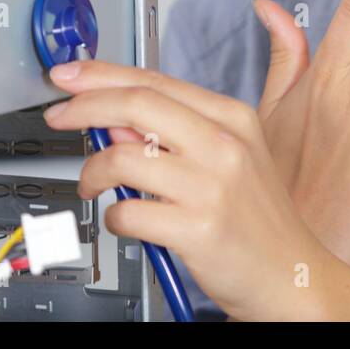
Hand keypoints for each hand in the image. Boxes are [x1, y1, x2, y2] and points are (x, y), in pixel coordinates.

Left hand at [42, 60, 349, 319]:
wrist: (290, 273)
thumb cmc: (257, 218)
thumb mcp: (229, 158)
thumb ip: (176, 132)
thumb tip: (116, 121)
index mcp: (232, 118)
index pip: (155, 81)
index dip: (102, 75)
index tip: (70, 77)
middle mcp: (224, 145)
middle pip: (137, 104)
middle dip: (84, 106)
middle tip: (59, 116)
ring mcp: (211, 186)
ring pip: (122, 158)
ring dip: (92, 172)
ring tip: (93, 185)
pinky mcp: (197, 229)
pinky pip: (127, 213)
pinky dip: (114, 218)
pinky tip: (127, 221)